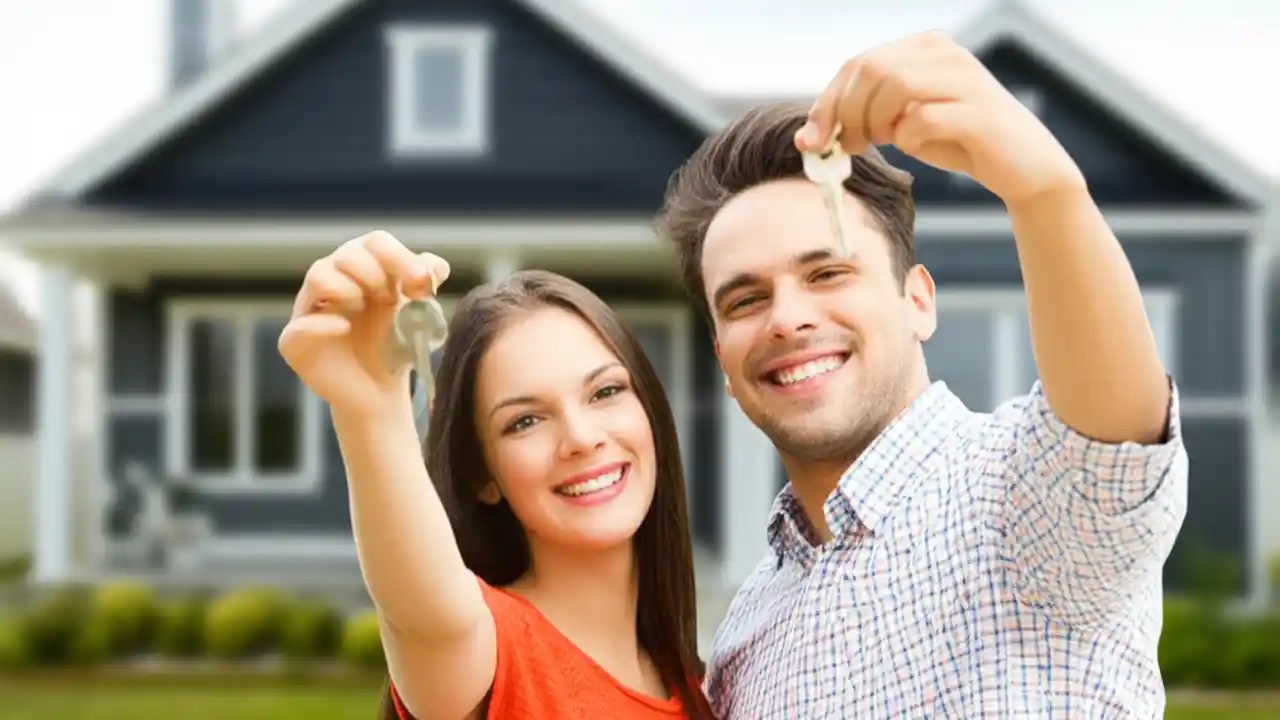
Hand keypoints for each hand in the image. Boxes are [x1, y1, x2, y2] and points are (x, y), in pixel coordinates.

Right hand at [278, 230, 449, 416]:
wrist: (379, 390)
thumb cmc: (394, 344)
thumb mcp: (417, 311)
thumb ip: (426, 283)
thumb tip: (434, 267)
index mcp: (363, 266)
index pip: (376, 242)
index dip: (400, 258)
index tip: (420, 285)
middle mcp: (332, 279)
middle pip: (347, 253)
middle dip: (374, 273)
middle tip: (389, 299)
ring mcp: (309, 308)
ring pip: (318, 275)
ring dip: (347, 288)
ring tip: (362, 308)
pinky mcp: (295, 341)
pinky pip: (301, 325)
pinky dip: (325, 323)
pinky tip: (345, 328)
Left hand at [796, 30, 1085, 205]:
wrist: (1022, 168)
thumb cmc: (957, 142)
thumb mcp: (902, 126)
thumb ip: (861, 121)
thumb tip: (807, 138)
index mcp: (925, 48)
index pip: (859, 64)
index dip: (827, 102)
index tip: (812, 139)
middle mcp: (946, 53)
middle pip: (871, 69)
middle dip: (846, 113)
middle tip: (849, 147)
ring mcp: (965, 78)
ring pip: (894, 84)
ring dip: (874, 122)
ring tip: (883, 144)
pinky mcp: (979, 111)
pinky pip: (921, 118)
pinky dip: (907, 137)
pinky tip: (917, 146)